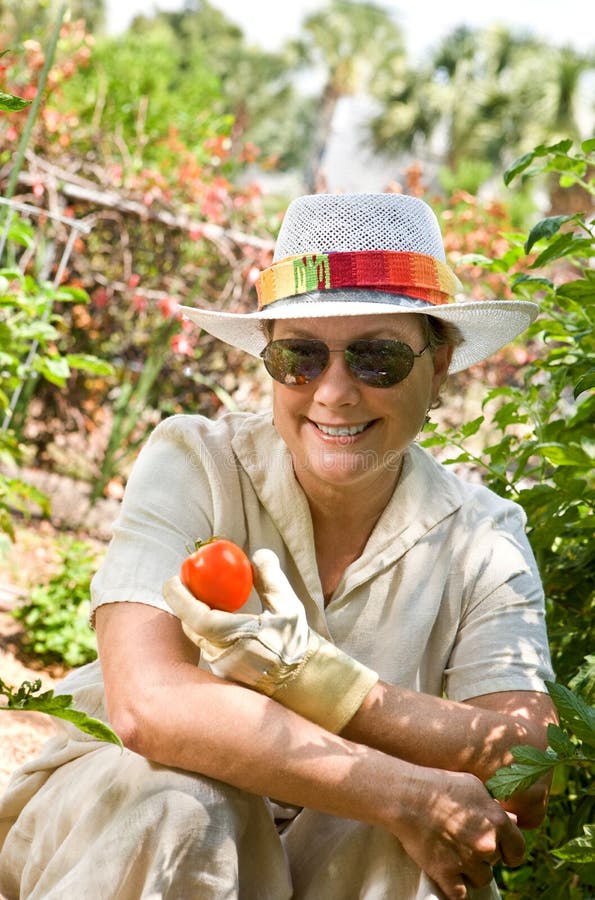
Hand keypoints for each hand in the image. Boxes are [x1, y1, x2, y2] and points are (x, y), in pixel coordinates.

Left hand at [163, 548, 377, 732]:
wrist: (305, 683)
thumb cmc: (297, 644)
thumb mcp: (289, 606)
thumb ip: (271, 577)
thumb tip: (258, 554)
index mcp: (235, 638)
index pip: (196, 617)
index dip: (179, 598)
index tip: (173, 579)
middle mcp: (222, 656)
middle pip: (190, 626)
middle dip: (183, 603)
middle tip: (185, 580)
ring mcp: (222, 668)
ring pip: (198, 637)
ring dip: (195, 615)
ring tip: (202, 594)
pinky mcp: (225, 673)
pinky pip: (208, 646)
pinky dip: (207, 629)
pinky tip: (219, 615)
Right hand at [391, 768, 524, 899]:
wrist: (407, 796)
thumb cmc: (440, 784)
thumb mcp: (473, 786)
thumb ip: (494, 807)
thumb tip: (512, 821)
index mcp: (497, 821)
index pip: (518, 850)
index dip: (509, 851)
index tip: (500, 850)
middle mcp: (486, 843)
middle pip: (494, 862)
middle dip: (483, 855)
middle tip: (465, 841)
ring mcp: (466, 860)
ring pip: (481, 879)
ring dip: (471, 871)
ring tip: (456, 855)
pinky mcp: (445, 873)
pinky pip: (459, 895)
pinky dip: (455, 888)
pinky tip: (449, 875)